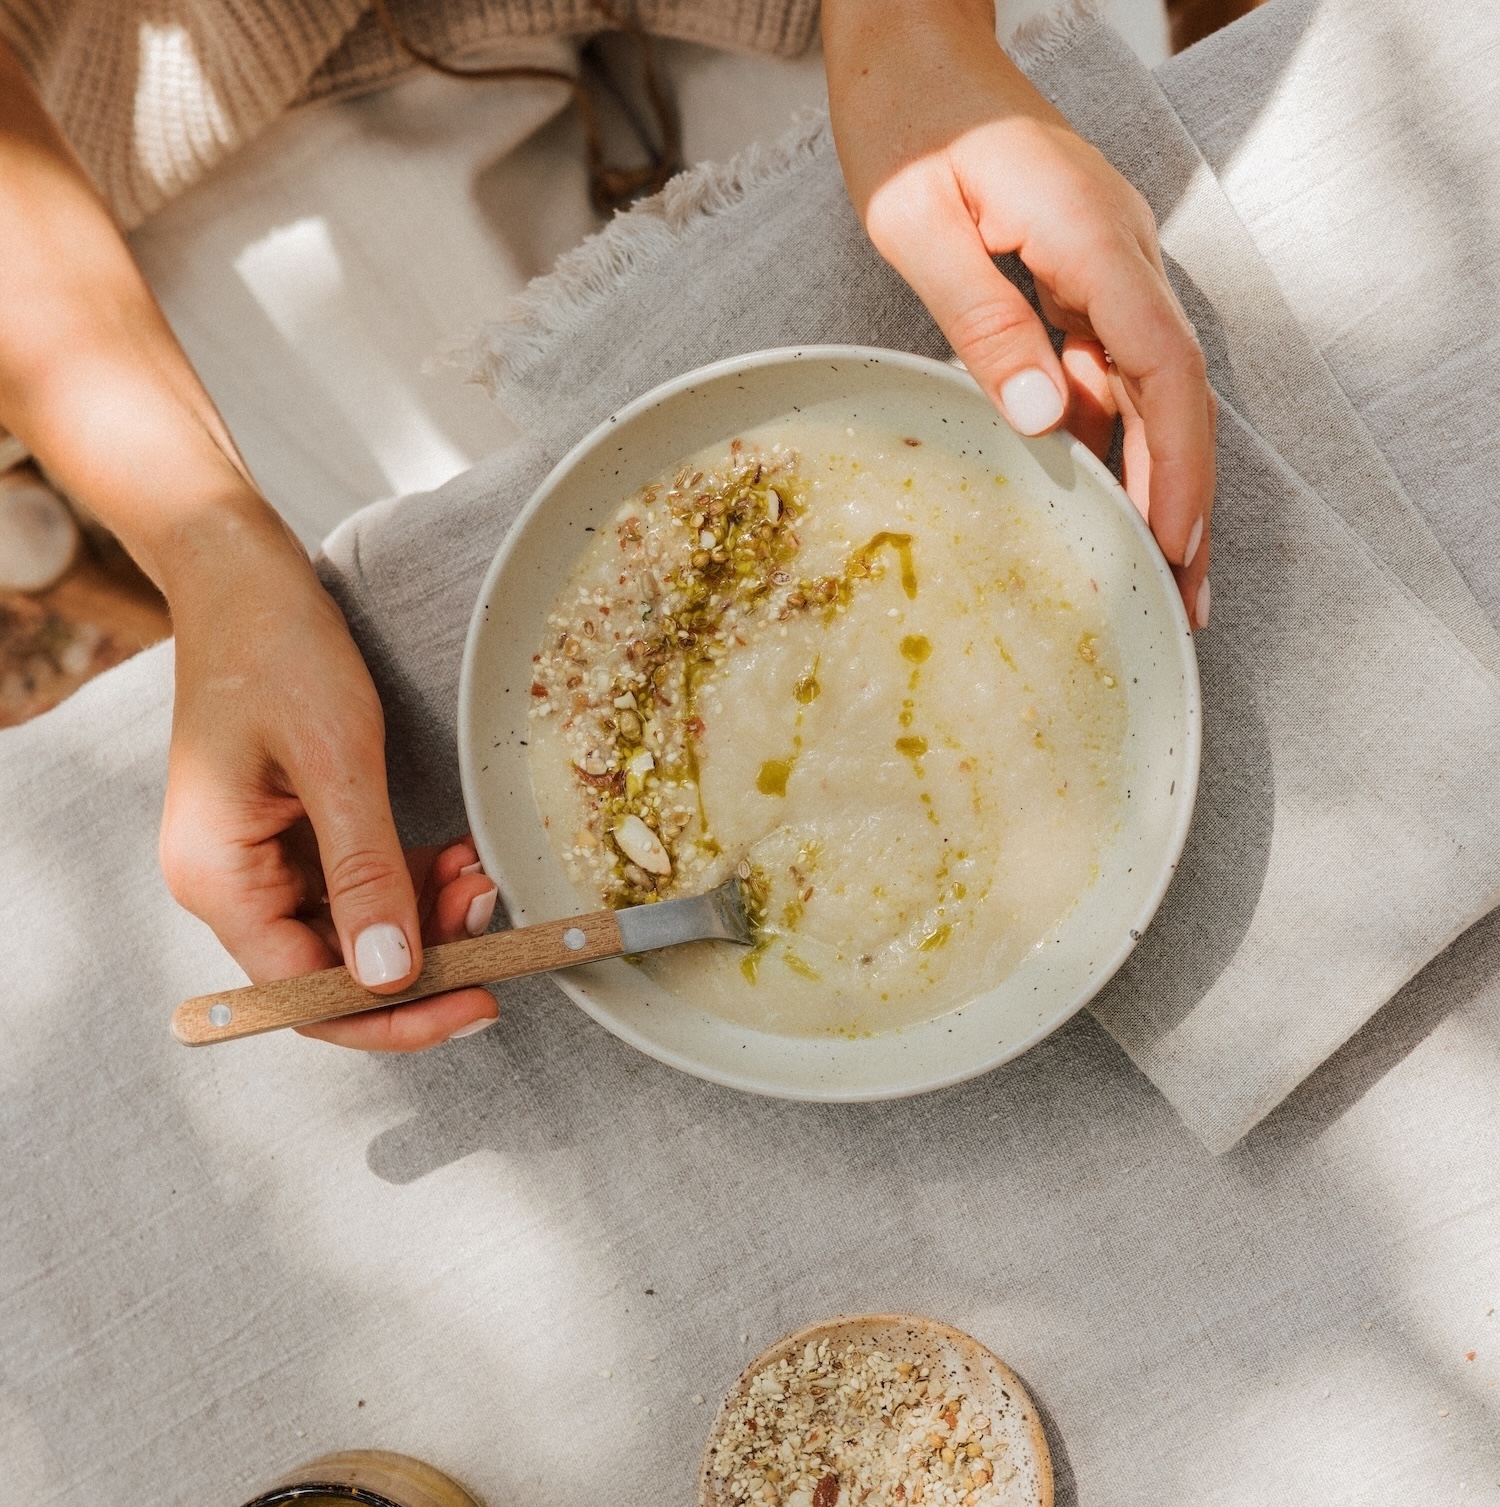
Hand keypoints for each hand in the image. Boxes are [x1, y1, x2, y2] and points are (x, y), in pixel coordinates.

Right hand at [160, 530, 499, 1050]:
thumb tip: (390, 977)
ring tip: (481, 873)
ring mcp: (261, 862)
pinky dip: (412, 880)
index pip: (306, 996)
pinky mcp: (293, 836)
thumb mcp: (336, 762)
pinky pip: (358, 886)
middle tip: (496, 922)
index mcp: (219, 879)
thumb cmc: (279, 653)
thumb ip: (365, 874)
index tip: (479, 1004)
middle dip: (422, 958)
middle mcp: (232, 885)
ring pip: (355, 933)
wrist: (245, 579)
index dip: (395, 1016)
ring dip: (425, 915)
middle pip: (332, 972)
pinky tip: (458, 855)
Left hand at [823, 0, 1214, 627]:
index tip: (1176, 548)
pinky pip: (1104, 367)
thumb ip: (984, 321)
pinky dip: (1105, 436)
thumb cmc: (905, 120)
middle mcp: (1117, 253)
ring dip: (1149, 478)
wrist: (912, 42)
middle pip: (1174, 392)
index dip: (1177, 466)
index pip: (1163, 369)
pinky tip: (1092, 498)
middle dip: (1182, 498)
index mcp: (1090, 238)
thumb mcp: (920, 224)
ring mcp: (1103, 263)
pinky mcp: (1077, 274)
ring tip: (1147, 573)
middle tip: (1183, 601)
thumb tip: (1044, 422)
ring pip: (1146, 388)